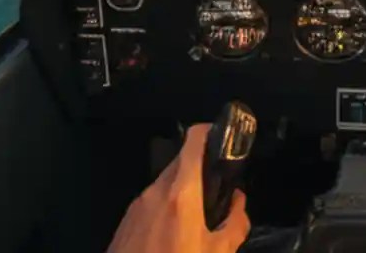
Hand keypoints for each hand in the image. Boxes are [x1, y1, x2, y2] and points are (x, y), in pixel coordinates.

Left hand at [108, 124, 250, 252]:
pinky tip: (176, 232)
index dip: (212, 132)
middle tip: (221, 185)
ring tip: (201, 214)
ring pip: (166, 183)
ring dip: (184, 189)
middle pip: (181, 162)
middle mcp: (155, 191)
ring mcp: (137, 205)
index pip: (194, 141)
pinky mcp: (126, 220)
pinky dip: (168, 205)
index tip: (227, 140)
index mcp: (181, 193)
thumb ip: (235, 224)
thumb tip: (239, 203)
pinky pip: (152, 201)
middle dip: (202, 167)